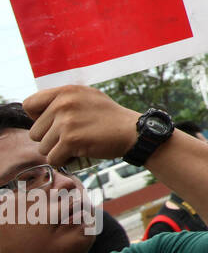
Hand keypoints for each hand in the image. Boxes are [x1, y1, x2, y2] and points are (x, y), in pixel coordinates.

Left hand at [24, 85, 138, 167]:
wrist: (133, 131)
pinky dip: (65, 160)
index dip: (37, 118)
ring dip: (58, 151)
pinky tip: (79, 153)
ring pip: (43, 147)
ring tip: (78, 144)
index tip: (53, 123)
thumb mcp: (87, 97)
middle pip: (34, 132)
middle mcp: (63, 103)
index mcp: (65, 91)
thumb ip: (63, 100)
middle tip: (72, 137)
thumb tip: (35, 111)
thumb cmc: (110, 117)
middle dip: (50, 139)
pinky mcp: (71, 140)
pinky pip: (53, 159)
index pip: (29, 104)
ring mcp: (66, 122)